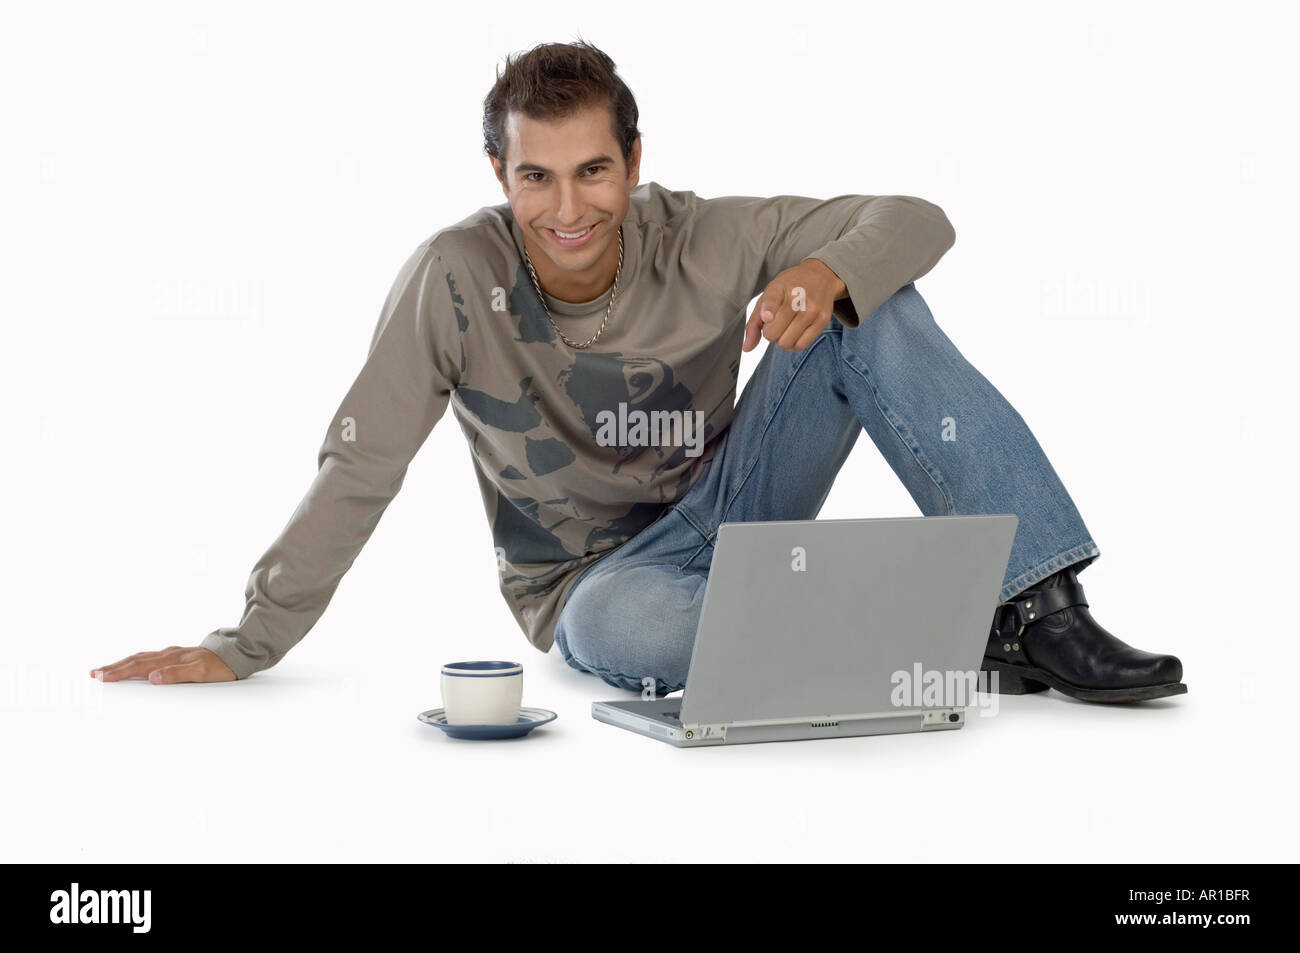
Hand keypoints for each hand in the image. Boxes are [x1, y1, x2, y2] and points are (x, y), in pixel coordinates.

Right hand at [90, 646, 235, 683]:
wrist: (237, 653)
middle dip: (114, 667)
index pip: (138, 666)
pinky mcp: (177, 656)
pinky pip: (151, 658)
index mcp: (169, 659)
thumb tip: (152, 677)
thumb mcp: (200, 673)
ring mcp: (172, 654)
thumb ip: (176, 674)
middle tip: (94, 674)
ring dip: (123, 664)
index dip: (118, 671)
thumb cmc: (219, 665)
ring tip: (107, 670)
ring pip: (142, 658)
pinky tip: (135, 664)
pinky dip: (137, 662)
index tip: (100, 676)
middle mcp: (168, 654)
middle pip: (136, 660)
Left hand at [743, 258, 847, 352]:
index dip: (768, 310)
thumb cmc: (790, 288)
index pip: (772, 300)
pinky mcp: (822, 321)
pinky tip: (794, 333)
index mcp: (779, 287)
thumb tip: (747, 348)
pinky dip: (793, 344)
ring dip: (782, 340)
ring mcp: (812, 310)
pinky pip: (800, 346)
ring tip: (786, 326)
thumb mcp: (768, 297)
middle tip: (776, 322)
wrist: (821, 276)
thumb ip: (754, 322)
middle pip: (773, 334)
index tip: (767, 317)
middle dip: (770, 333)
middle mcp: (797, 298)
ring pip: (786, 343)